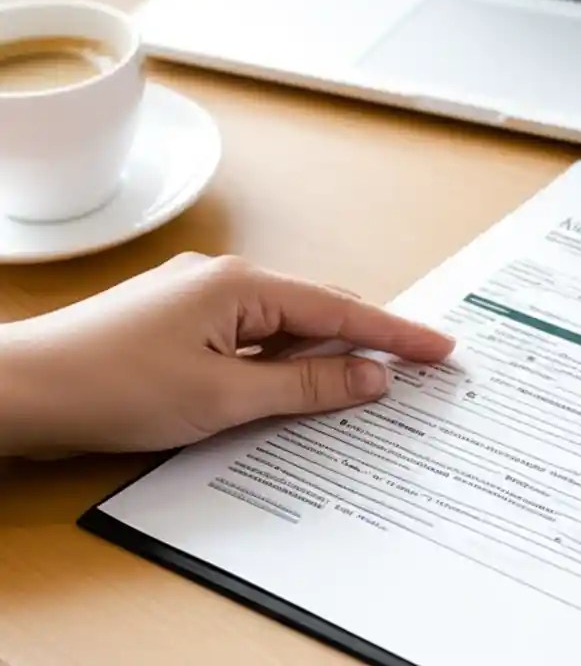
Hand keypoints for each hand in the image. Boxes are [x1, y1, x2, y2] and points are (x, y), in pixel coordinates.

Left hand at [0, 254, 453, 455]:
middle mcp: (225, 281)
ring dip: (321, 354)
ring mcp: (198, 299)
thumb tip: (370, 377)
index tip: (441, 348)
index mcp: (242, 285)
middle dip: (367, 340)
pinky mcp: (179, 324)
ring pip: (282, 326)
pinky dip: (281, 362)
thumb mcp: (226, 397)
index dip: (397, 334)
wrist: (22, 389)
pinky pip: (250, 338)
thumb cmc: (114, 386)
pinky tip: (293, 387)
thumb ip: (307, 386)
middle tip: (416, 367)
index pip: (341, 312)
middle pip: (317, 311)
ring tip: (364, 385)